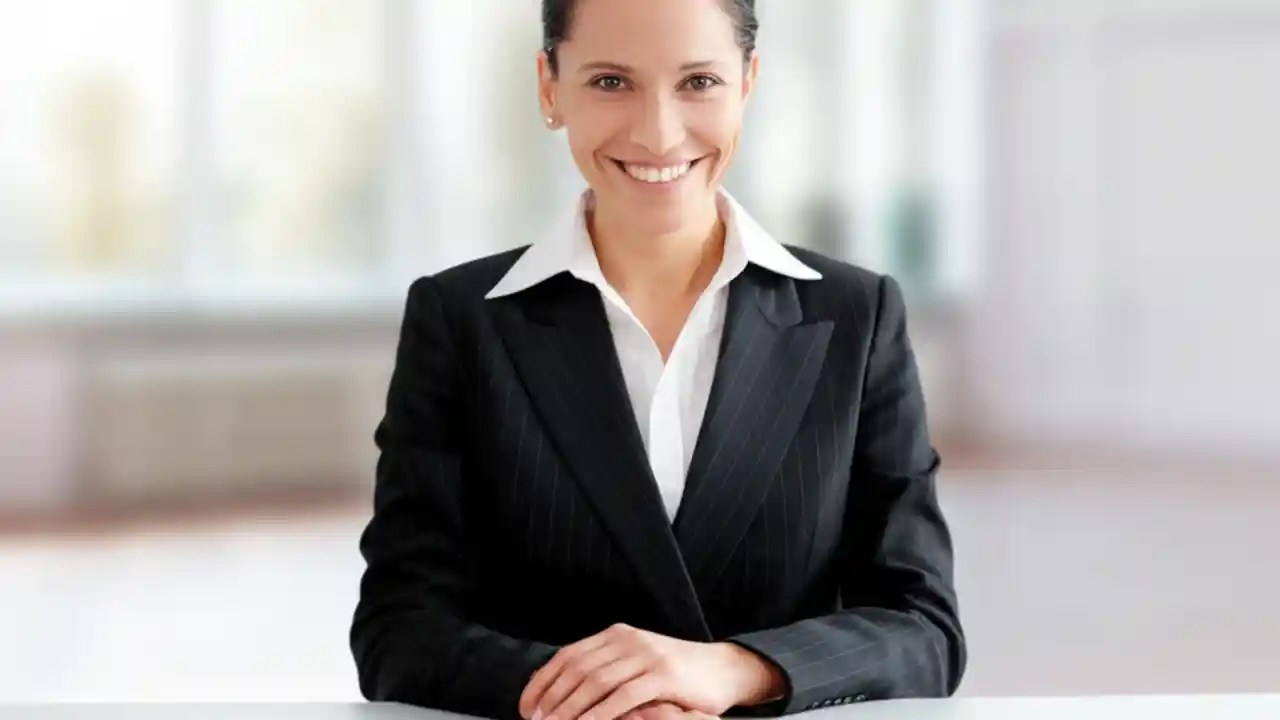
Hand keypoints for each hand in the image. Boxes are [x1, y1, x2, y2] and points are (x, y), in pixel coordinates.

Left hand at [518, 623, 783, 719]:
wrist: (723, 670)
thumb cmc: (675, 674)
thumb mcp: (635, 664)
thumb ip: (603, 671)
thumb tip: (559, 695)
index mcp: (615, 635)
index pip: (567, 656)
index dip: (542, 683)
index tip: (526, 708)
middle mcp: (627, 639)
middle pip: (577, 668)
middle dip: (552, 699)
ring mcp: (646, 654)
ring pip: (597, 681)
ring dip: (571, 708)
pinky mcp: (664, 674)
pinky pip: (625, 695)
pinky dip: (602, 713)